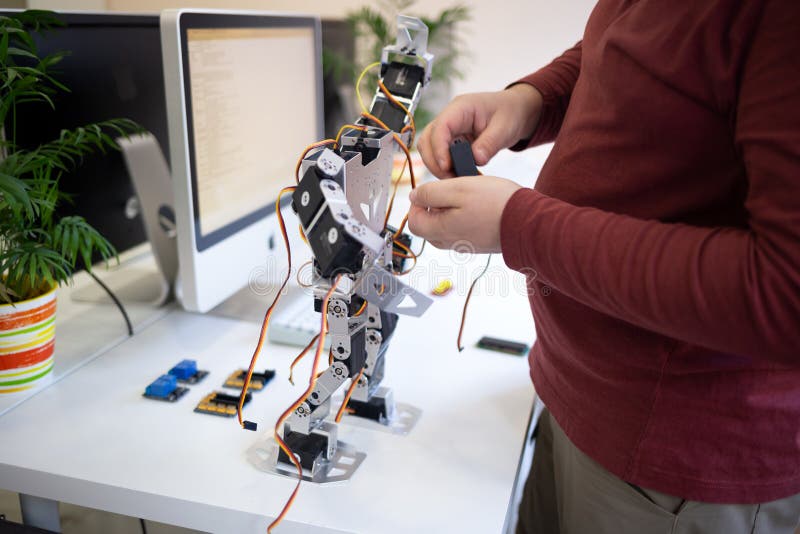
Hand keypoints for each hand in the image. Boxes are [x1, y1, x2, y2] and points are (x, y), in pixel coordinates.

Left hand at [407, 176, 521, 252]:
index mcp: (441, 230)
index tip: (429, 191)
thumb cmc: (495, 204)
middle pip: (428, 228)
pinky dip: (464, 219)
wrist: (529, 222)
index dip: (416, 205)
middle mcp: (451, 243)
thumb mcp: (458, 188)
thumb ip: (431, 193)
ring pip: (446, 230)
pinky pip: (463, 232)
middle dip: (432, 209)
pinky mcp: (480, 244)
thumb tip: (415, 197)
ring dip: (449, 213)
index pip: (413, 223)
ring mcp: (467, 245)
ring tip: (466, 197)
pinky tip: (479, 206)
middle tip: (448, 192)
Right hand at [417, 84, 542, 177]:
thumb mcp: (505, 127)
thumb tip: (476, 160)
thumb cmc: (509, 113)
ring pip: (429, 150)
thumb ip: (490, 143)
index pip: (440, 126)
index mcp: (461, 108)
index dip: (439, 148)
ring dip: (438, 167)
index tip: (447, 166)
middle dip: (434, 162)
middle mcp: (449, 118)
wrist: (514, 112)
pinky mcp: (451, 142)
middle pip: (427, 140)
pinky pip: (440, 156)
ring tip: (457, 180)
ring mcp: (448, 130)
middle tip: (452, 179)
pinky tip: (461, 177)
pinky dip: (447, 169)